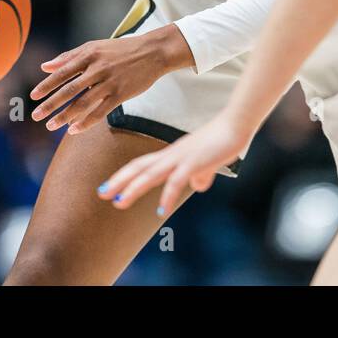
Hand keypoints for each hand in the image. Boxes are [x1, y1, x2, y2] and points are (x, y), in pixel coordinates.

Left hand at [30, 24, 193, 133]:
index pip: (63, 72)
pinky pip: (101, 111)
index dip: (47, 85)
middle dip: (51, 104)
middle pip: (70, 89)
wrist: (153, 51)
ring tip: (51, 126)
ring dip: (65, 116)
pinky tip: (74, 130)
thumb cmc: (121, 49)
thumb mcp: (94, 47)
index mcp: (89, 55)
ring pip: (83, 102)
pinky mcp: (122, 93)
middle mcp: (98, 68)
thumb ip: (69, 56)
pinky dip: (86, 122)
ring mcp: (110, 81)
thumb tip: (45, 66)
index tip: (33, 96)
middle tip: (36, 116)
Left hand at [99, 112, 252, 215]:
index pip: (141, 164)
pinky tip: (161, 211)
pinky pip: (176, 181)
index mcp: (171, 154)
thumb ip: (200, 174)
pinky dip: (166, 196)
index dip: (123, 176)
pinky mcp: (194, 162)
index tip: (108, 187)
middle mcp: (171, 155)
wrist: (236, 126)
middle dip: (119, 181)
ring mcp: (181, 158)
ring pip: (151, 174)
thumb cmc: (222, 141)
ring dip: (133, 188)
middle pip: (139, 167)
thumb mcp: (207, 163)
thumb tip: (197, 187)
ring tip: (119, 202)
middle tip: (102, 194)